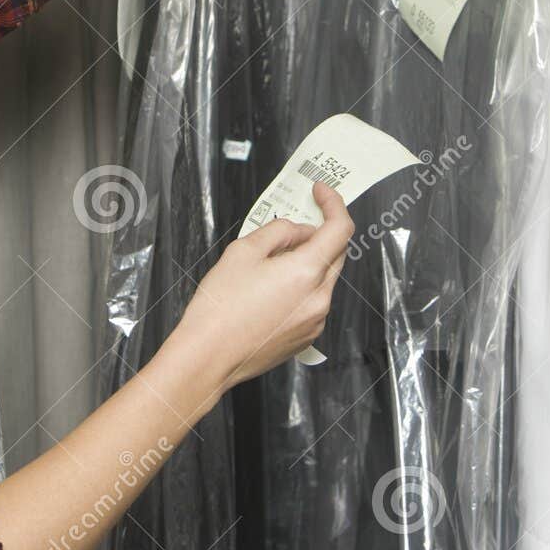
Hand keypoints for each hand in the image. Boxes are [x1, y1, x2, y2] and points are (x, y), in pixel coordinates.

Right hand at [171, 181, 353, 391]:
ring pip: (325, 278)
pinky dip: (302, 287)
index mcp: (306, 272)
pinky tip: (272, 290)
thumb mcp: (243, 251)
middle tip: (293, 226)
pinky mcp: (307, 337)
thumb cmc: (220, 307)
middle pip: (336, 254)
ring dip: (309, 262)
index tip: (321, 192)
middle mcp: (319, 298)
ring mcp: (316, 321)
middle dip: (319, 234)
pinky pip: (314, 301)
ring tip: (272, 263)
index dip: (334, 204)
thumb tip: (297, 231)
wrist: (208, 357)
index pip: (340, 229)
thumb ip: (278, 232)